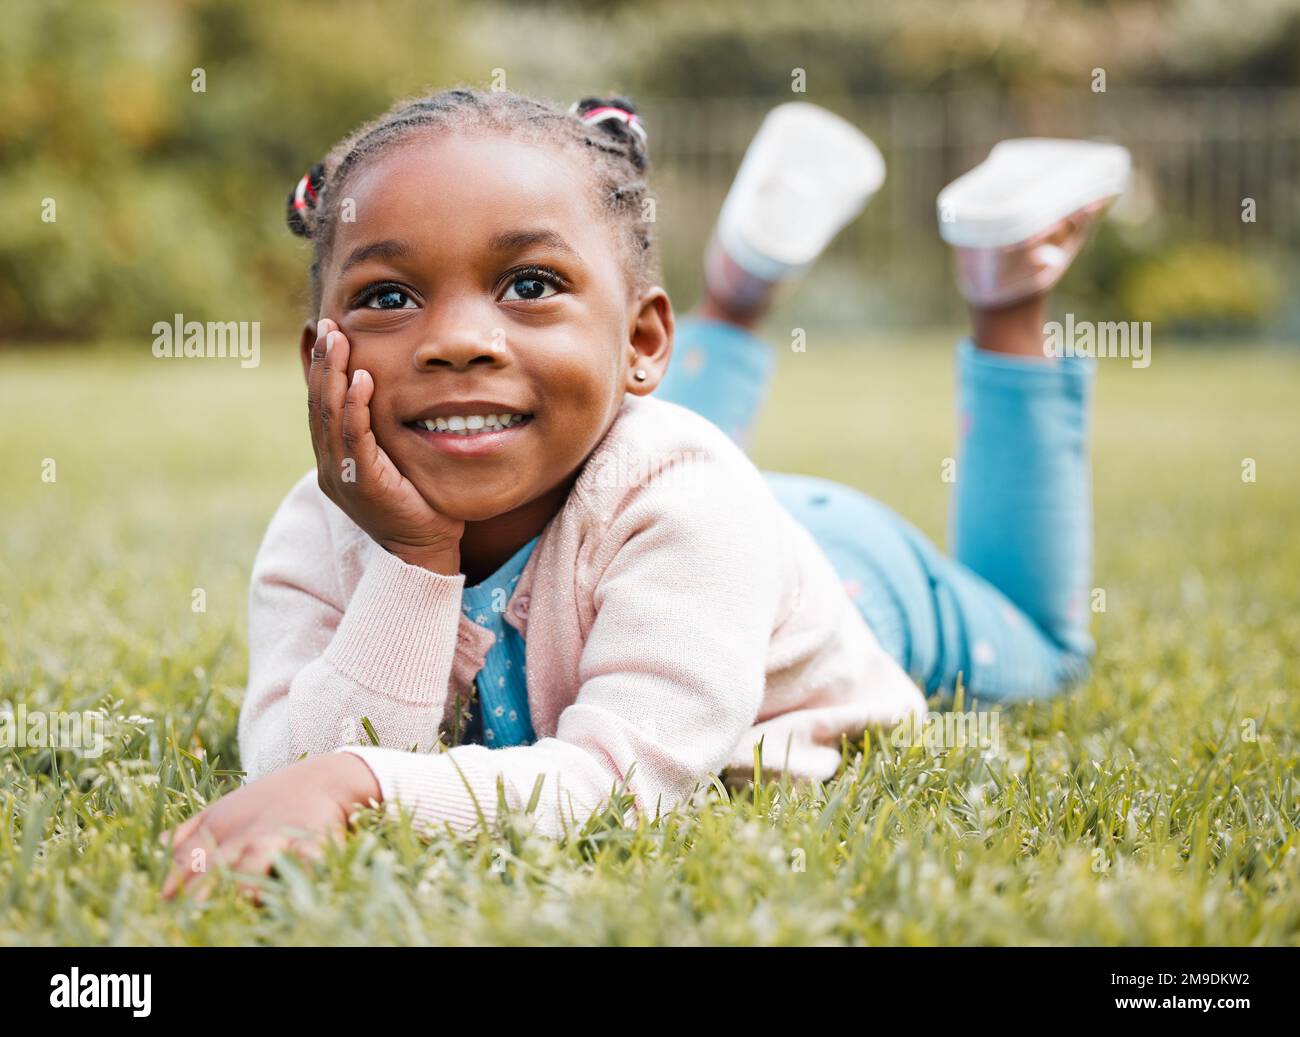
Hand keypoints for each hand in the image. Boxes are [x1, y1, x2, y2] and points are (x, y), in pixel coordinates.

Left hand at [159, 753, 381, 901]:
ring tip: (233, 905)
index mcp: (220, 828)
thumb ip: (187, 835)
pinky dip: (297, 876)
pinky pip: (304, 862)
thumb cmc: (268, 802)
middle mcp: (245, 834)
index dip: (172, 882)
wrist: (326, 778)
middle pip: (216, 864)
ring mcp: (278, 838)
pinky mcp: (313, 843)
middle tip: (184, 916)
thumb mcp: (222, 812)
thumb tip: (155, 858)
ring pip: (255, 861)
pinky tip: (287, 895)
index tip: (158, 905)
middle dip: (199, 890)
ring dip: (243, 884)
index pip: (187, 859)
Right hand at [308, 318, 464, 573]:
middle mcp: (329, 467)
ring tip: (338, 342)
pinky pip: (355, 439)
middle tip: (328, 328)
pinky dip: (356, 408)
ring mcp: (341, 477)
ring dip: (333, 375)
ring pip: (330, 417)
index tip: (326, 334)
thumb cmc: (416, 505)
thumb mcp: (394, 462)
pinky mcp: (363, 485)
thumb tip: (386, 394)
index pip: (321, 406)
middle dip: (322, 363)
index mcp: (333, 460)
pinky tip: (361, 380)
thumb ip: (382, 434)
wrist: (423, 552)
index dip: (320, 369)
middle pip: (318, 406)